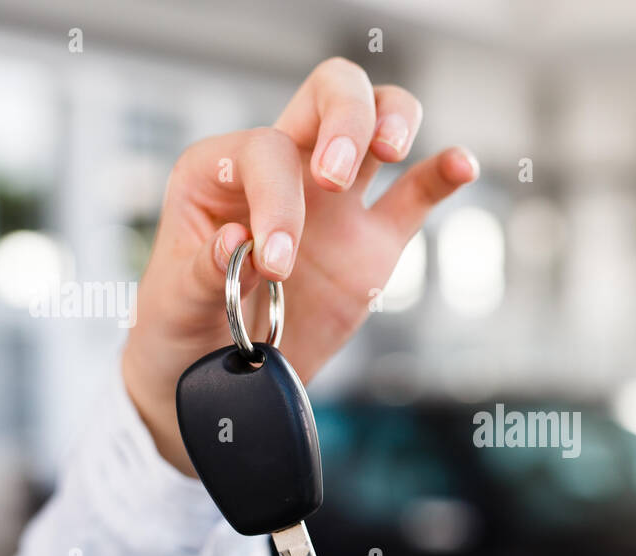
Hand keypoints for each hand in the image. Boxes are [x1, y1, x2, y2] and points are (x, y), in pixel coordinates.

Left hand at [123, 57, 478, 473]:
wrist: (215, 378)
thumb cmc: (182, 330)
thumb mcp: (173, 306)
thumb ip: (202, 272)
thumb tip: (240, 242)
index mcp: (221, 173)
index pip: (264, 151)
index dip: (276, 199)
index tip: (278, 264)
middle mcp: (281, 171)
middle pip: (327, 96)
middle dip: (343, 116)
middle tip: (338, 175)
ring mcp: (335, 203)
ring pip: (376, 122)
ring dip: (391, 121)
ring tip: (393, 149)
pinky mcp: (374, 242)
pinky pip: (416, 196)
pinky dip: (442, 175)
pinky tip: (462, 164)